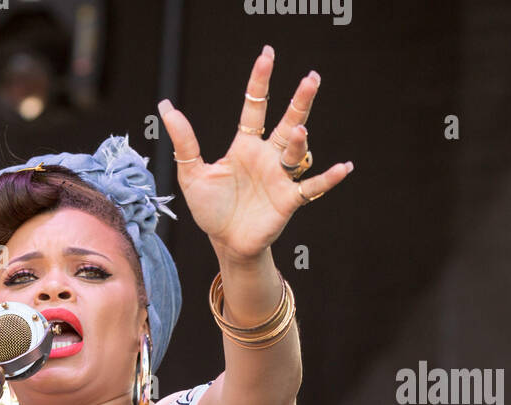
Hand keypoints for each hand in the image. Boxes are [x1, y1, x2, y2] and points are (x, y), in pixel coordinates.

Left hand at [157, 45, 352, 263]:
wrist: (226, 243)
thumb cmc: (212, 209)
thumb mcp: (192, 174)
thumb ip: (184, 142)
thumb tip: (166, 107)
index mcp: (245, 145)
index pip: (255, 106)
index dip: (260, 81)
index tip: (267, 55)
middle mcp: (267, 156)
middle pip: (287, 121)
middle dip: (300, 101)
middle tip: (311, 78)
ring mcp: (281, 177)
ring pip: (296, 152)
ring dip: (299, 142)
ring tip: (298, 132)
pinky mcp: (289, 200)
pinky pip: (312, 186)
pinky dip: (328, 178)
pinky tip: (344, 168)